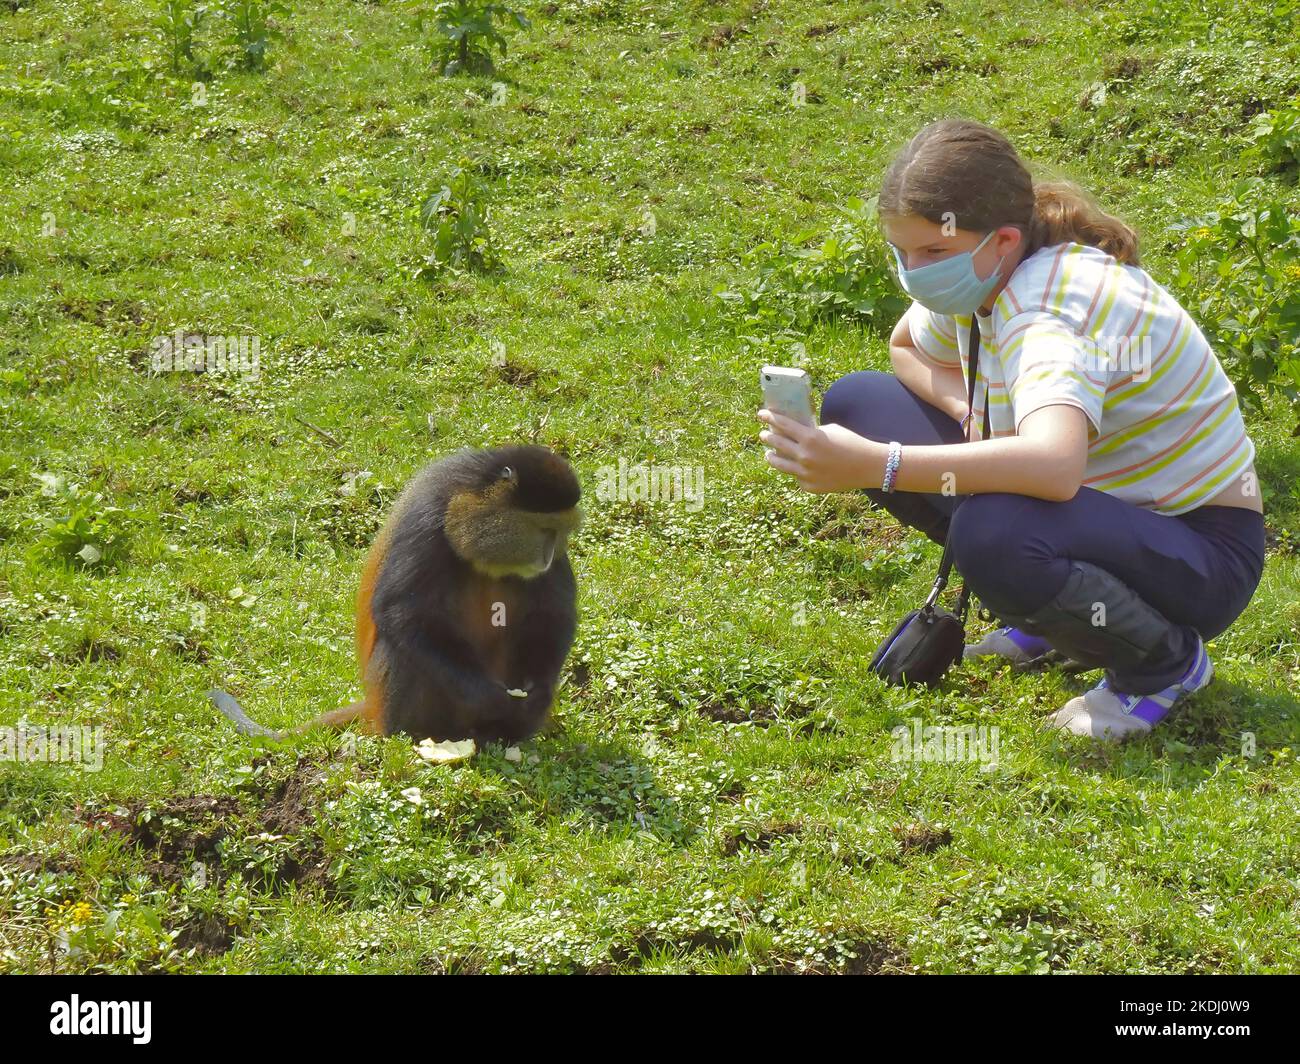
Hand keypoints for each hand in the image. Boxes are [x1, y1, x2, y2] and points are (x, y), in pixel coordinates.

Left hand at [757, 409, 885, 492]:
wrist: (869, 466)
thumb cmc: (851, 443)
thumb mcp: (829, 430)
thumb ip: (810, 432)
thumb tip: (794, 432)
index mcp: (810, 438)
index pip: (782, 425)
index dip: (769, 418)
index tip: (761, 414)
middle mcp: (804, 456)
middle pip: (777, 444)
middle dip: (768, 437)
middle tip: (764, 434)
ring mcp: (806, 474)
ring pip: (780, 465)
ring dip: (772, 457)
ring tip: (769, 454)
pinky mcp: (810, 486)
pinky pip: (798, 477)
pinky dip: (797, 471)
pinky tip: (797, 467)